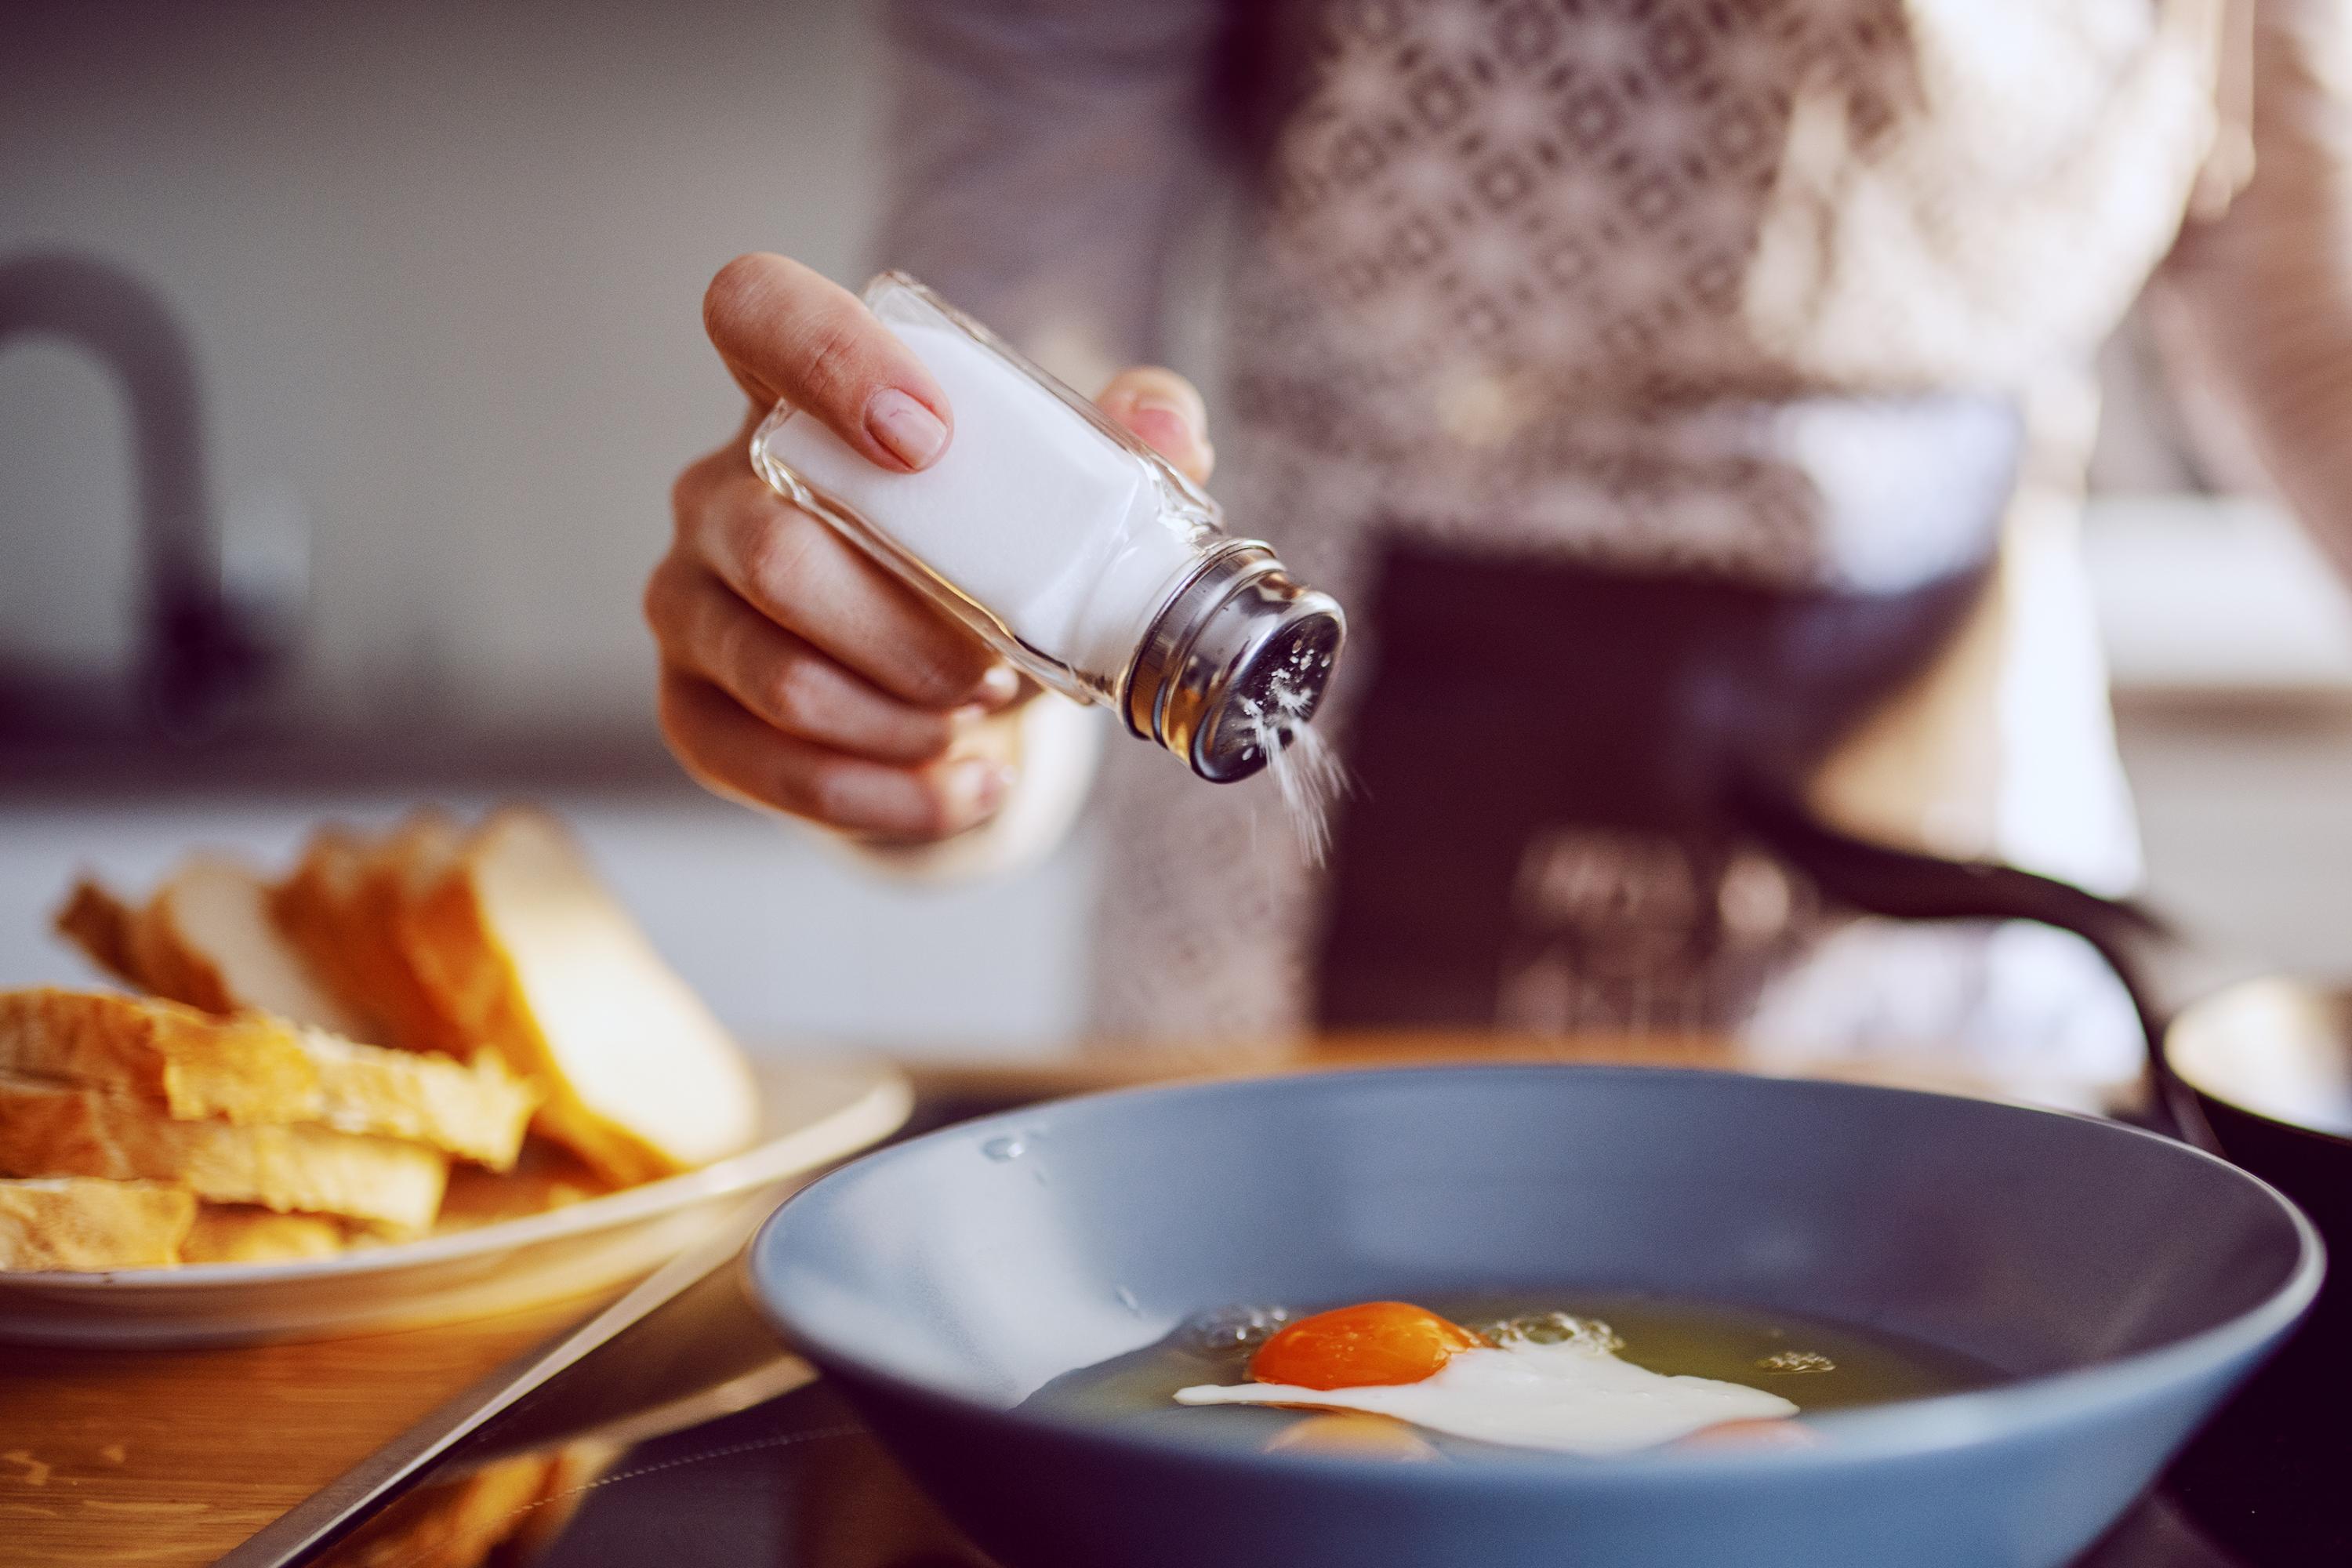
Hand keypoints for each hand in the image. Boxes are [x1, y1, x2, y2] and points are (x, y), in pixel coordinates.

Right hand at [647, 253, 1213, 840]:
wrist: (949, 676)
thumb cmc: (987, 555)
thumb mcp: (1057, 492)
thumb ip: (1119, 443)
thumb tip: (1170, 426)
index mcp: (796, 396)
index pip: (755, 309)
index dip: (825, 358)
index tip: (927, 438)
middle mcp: (718, 491)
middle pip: (774, 549)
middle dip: (912, 630)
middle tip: (999, 662)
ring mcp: (689, 602)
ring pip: (780, 675)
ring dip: (907, 717)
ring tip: (983, 716)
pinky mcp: (692, 711)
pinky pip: (773, 770)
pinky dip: (893, 797)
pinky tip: (970, 789)